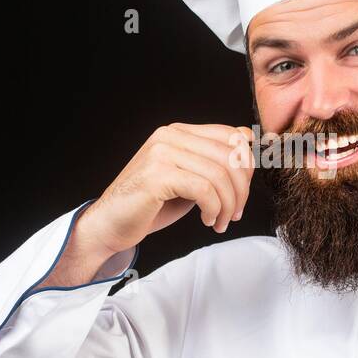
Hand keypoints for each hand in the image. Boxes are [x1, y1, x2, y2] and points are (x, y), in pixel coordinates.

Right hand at [74, 123, 255, 258]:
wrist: (110, 224)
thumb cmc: (150, 205)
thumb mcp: (188, 178)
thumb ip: (212, 160)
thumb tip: (247, 139)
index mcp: (178, 132)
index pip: (231, 136)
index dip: (247, 166)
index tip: (243, 192)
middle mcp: (170, 136)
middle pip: (230, 155)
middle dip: (241, 189)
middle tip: (235, 213)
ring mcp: (162, 153)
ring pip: (219, 174)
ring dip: (228, 204)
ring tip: (220, 221)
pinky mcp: (157, 175)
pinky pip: (204, 189)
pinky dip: (213, 208)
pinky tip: (207, 220)